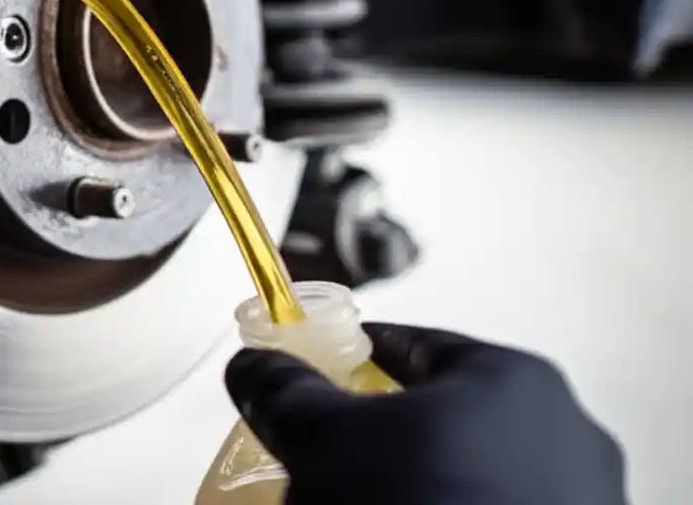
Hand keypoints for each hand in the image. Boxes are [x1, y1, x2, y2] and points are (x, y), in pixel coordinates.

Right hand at [225, 323, 626, 504]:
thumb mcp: (323, 442)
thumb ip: (285, 394)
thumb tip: (255, 367)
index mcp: (513, 380)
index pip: (416, 345)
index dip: (358, 355)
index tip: (324, 365)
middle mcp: (565, 436)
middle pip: (450, 416)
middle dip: (389, 433)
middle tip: (335, 450)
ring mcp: (578, 501)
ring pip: (475, 476)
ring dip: (421, 483)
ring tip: (363, 501)